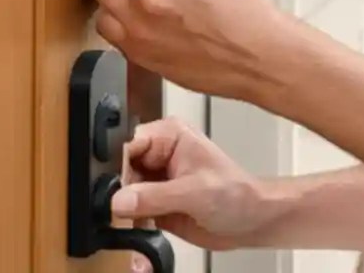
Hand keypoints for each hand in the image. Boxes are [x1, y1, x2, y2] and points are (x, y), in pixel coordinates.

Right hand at [117, 117, 284, 263]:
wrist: (252, 220)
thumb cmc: (238, 194)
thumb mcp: (195, 192)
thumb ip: (154, 196)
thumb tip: (119, 200)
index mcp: (170, 135)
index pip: (128, 143)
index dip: (116, 166)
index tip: (112, 187)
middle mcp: (158, 154)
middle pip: (118, 169)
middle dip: (118, 191)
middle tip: (122, 209)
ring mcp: (154, 180)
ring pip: (120, 192)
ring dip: (123, 209)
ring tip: (138, 218)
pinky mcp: (152, 203)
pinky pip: (128, 212)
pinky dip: (129, 222)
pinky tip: (140, 227)